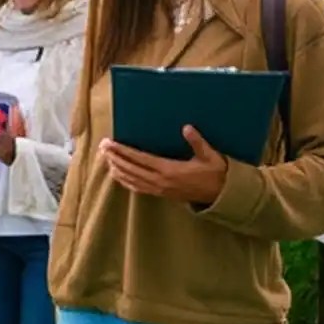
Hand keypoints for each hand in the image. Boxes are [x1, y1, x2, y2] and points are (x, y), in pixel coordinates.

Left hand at [100, 125, 228, 203]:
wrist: (220, 195)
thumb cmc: (215, 173)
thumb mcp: (210, 156)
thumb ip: (198, 142)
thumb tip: (187, 127)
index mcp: (170, 169)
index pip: (140, 159)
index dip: (123, 151)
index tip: (111, 143)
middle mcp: (160, 181)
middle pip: (131, 169)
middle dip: (115, 158)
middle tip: (102, 147)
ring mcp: (159, 189)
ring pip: (132, 180)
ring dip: (117, 169)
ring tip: (105, 159)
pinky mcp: (161, 194)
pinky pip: (138, 188)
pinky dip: (125, 181)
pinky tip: (117, 176)